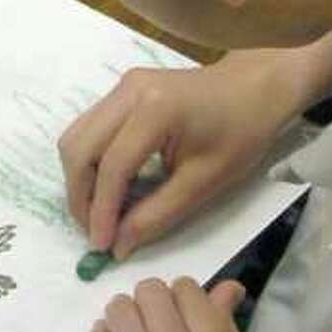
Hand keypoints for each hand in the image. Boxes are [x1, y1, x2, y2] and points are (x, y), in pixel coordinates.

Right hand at [59, 43, 331, 259]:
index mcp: (155, 109)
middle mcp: (129, 90)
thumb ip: (157, 215)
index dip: (102, 210)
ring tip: (99, 213)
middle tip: (96, 232)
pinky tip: (109, 186)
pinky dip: (90, 161)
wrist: (255, 89)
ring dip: (80, 178)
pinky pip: (90, 127)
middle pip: (79, 146)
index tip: (102, 247)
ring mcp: (123, 85)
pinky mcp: (123, 88)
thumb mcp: (204, 183)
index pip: (112, 166)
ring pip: (77, 135)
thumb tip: (118, 245)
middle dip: (80, 196)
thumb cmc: (240, 134)